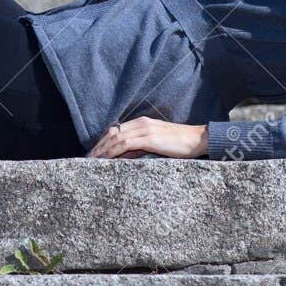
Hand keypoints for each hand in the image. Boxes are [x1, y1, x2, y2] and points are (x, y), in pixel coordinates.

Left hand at [88, 117, 207, 158]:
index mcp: (142, 122)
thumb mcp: (157, 145)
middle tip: (87, 160)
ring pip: (116, 138)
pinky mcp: (150, 138)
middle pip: (112, 132)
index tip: (94, 153)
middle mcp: (141, 123)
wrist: (199, 140)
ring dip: (102, 150)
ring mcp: (145, 129)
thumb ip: (140, 148)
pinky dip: (113, 152)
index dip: (103, 141)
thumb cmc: (181, 145)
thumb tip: (124, 157)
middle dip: (98, 146)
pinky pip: (125, 144)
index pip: (116, 130)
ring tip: (92, 162)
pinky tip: (106, 160)